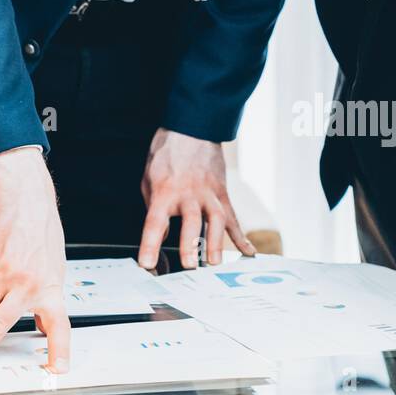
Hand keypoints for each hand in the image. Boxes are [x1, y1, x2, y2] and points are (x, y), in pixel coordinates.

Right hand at [0, 149, 69, 369]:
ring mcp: (6, 274)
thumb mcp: (55, 269)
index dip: (59, 349)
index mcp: (50, 289)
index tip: (58, 370)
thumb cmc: (42, 233)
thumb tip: (44, 326)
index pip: (59, 325)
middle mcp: (28, 284)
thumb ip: (47, 299)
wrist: (26, 202)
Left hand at [139, 129, 255, 268]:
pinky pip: (233, 216)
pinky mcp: (222, 193)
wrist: (190, 129)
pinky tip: (248, 253)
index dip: (150, 244)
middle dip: (191, 244)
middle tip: (190, 266)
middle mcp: (188, 194)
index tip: (147, 263)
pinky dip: (241, 236)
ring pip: (216, 220)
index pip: (155, 222)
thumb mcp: (149, 179)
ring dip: (216, 243)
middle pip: (191, 221)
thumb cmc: (166, 155)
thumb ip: (154, 209)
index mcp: (165, 191)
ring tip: (214, 263)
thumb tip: (160, 236)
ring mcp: (208, 193)